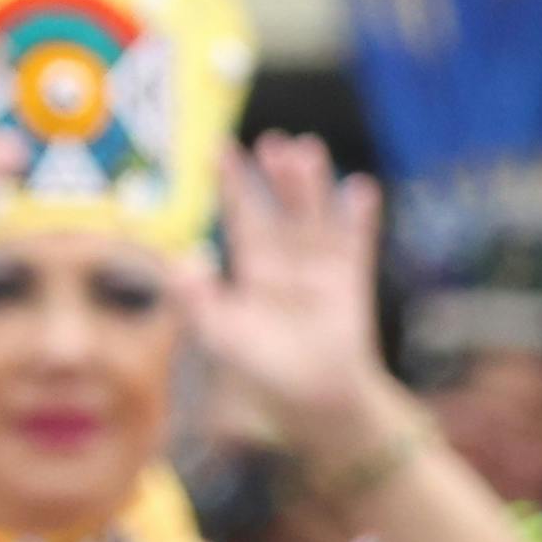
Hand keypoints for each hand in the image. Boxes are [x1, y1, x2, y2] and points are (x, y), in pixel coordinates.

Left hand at [181, 131, 400, 459]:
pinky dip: (358, 219)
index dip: (233, 186)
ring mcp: (322, 273)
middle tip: (273, 141)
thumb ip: (197, 300)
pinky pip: (354, 246)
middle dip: (277, 178)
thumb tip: (181, 259)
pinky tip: (360, 188)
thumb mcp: (220, 335)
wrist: (314, 401)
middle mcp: (289, 265)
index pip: (242, 219)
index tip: (221, 149)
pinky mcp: (350, 285)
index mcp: (255, 272)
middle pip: (283, 212)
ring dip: (312, 188)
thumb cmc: (265, 373)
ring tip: (307, 150)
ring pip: (315, 220)